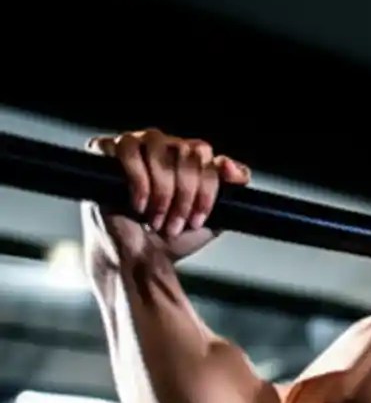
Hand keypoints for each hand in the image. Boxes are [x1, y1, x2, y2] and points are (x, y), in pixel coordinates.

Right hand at [86, 128, 250, 260]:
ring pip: (160, 148)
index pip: (208, 157)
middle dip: (184, 194)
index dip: (206, 190)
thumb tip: (233, 168)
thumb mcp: (212, 217)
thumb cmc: (172, 237)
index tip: (198, 219)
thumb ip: (230, 191)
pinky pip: (128, 150)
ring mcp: (136, 144)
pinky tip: (138, 204)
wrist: (136, 257)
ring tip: (155, 217)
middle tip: (174, 224)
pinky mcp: (105, 150)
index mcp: (190, 157)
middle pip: (187, 152)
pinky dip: (138, 180)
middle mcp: (165, 145)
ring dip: (162, 189)